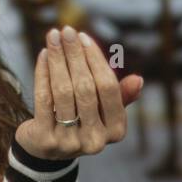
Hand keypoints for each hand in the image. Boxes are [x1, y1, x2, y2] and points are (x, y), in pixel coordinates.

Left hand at [16, 25, 143, 160]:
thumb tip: (138, 80)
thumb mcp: (102, 111)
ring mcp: (69, 142)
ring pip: (63, 91)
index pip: (108, 88)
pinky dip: (42, 73)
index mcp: (116, 130)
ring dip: (57, 59)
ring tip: (52, 37)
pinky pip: (43, 99)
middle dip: (74, 55)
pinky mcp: (45, 140)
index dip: (95, 60)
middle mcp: (96, 140)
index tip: (84, 37)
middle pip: (85, 87)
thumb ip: (119, 95)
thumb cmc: (79, 120)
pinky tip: (43, 55)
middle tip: (66, 31)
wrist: (46, 150)